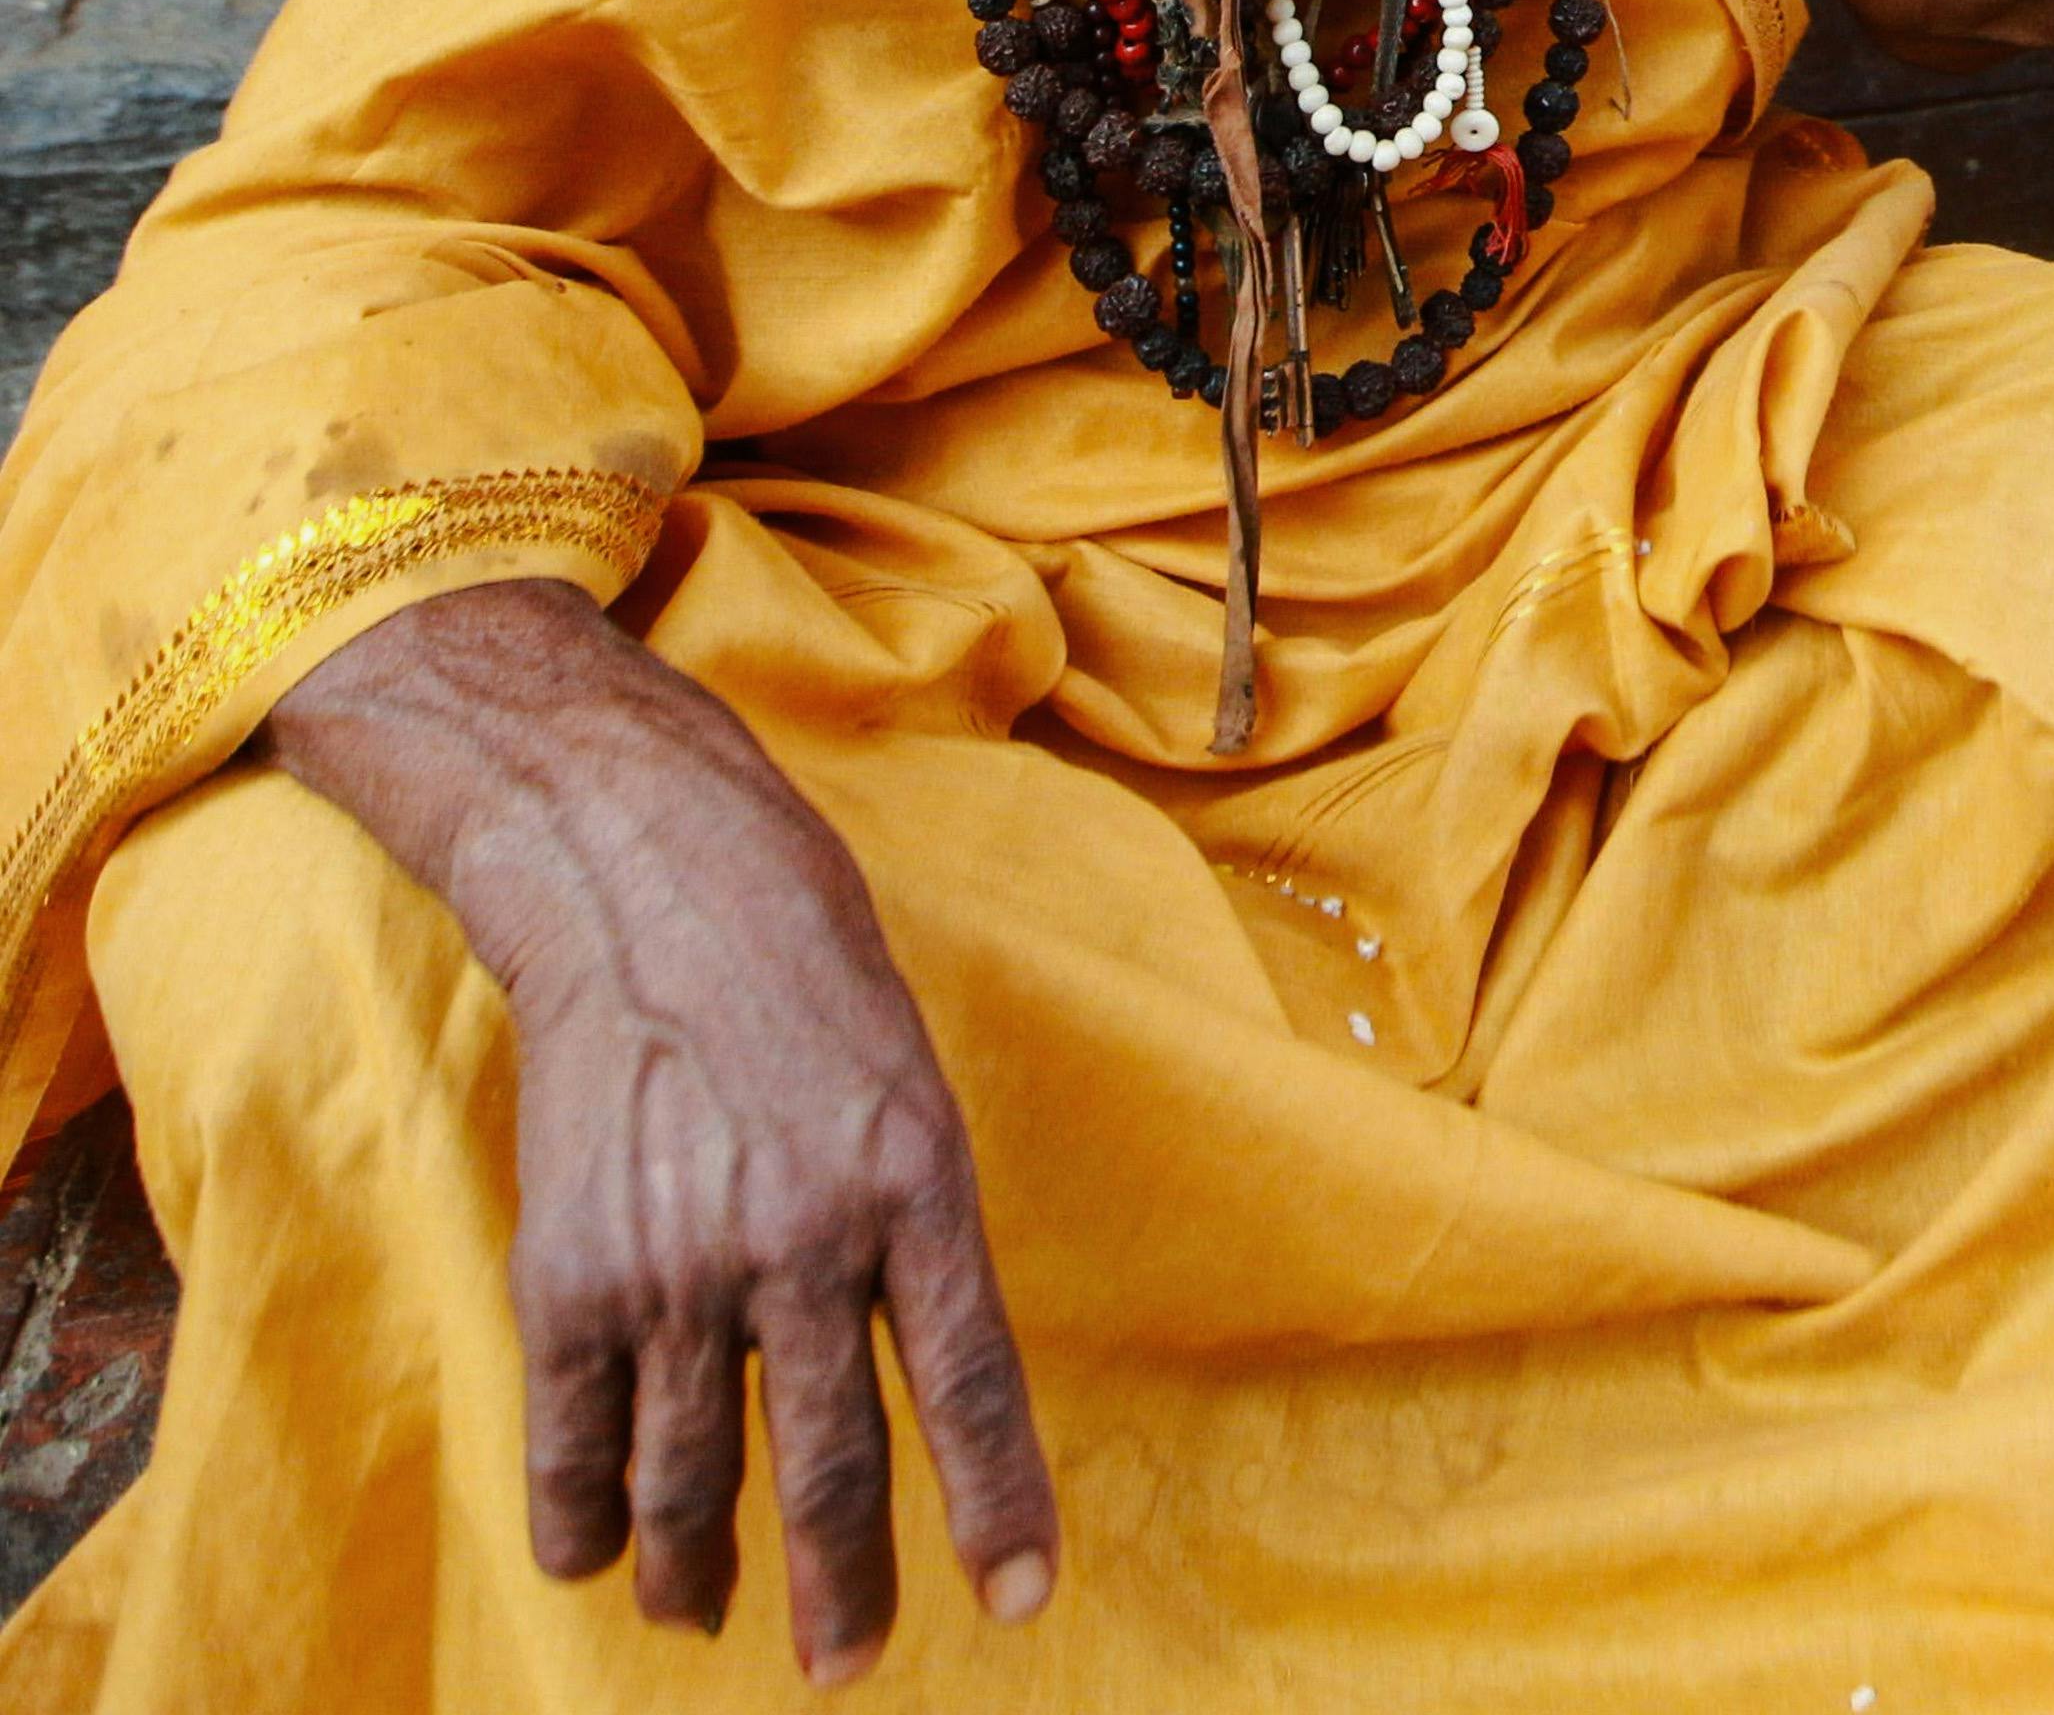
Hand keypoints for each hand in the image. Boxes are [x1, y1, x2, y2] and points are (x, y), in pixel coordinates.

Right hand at [267, 582, 1056, 1686]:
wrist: (651, 881)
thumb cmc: (805, 972)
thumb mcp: (907, 1084)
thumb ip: (913, 1232)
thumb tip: (919, 1376)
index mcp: (914, 1179)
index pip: (970, 1382)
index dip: (997, 1505)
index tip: (1017, 1599)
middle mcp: (804, 1236)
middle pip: (834, 1465)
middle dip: (849, 1587)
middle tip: (851, 1659)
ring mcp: (679, 1265)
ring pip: (697, 1484)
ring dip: (705, 1573)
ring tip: (713, 1616)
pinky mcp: (571, 1274)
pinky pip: (578, 1452)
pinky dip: (590, 1525)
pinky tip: (605, 1556)